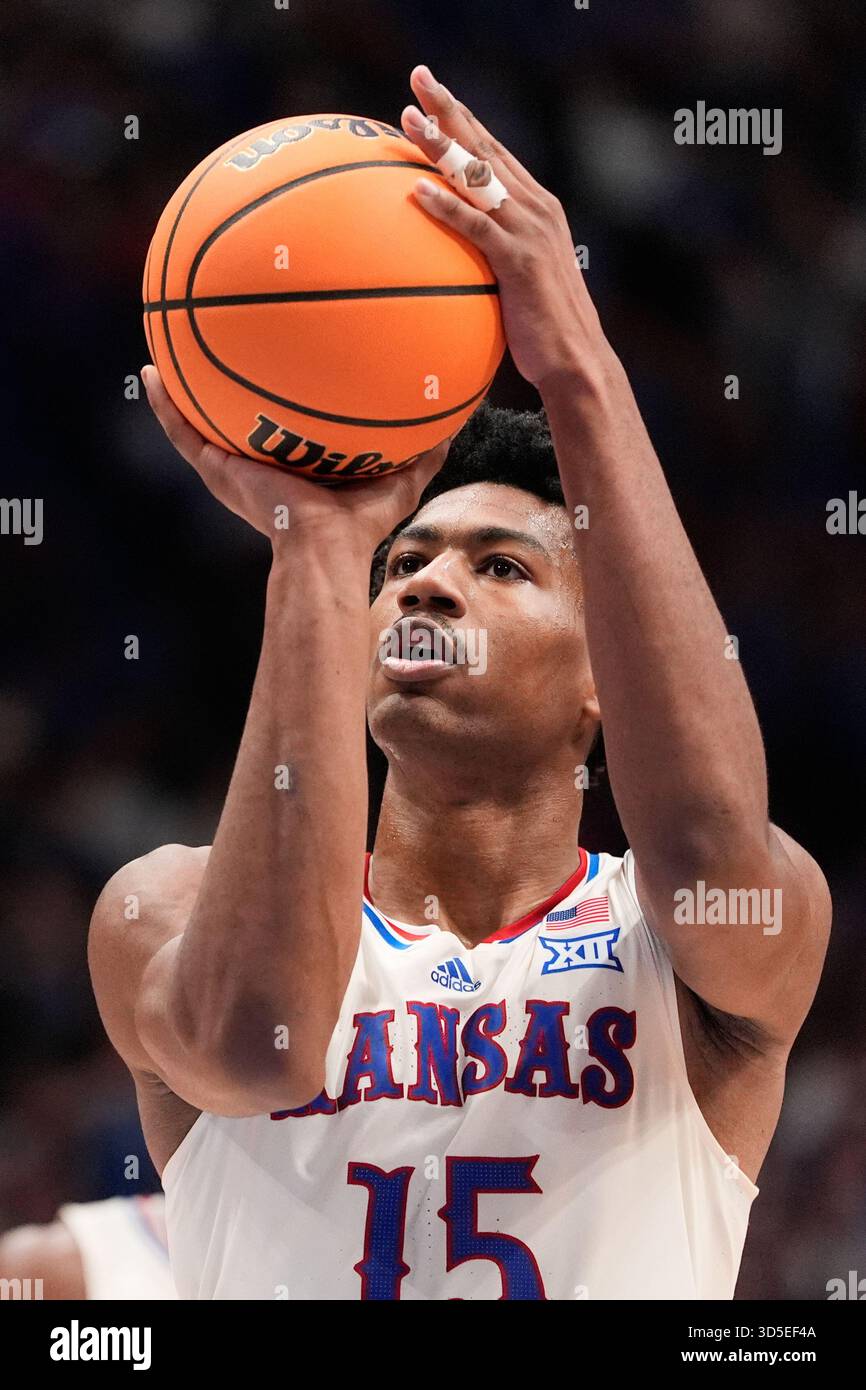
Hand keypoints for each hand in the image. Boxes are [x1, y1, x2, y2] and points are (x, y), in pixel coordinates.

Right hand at [141, 365, 451, 552]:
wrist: (323, 549)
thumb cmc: (360, 526)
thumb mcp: (401, 477)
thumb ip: (429, 446)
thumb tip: (463, 410)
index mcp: (297, 461)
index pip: (285, 420)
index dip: (281, 391)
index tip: (281, 353)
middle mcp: (260, 461)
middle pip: (238, 412)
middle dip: (228, 380)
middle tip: (222, 336)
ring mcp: (233, 465)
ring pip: (199, 419)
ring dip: (182, 385)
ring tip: (166, 343)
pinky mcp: (216, 469)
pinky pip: (181, 432)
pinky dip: (163, 405)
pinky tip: (150, 372)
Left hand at [401, 65, 606, 389]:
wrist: (577, 361)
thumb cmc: (545, 331)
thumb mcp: (520, 282)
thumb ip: (496, 256)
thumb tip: (460, 258)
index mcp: (538, 208)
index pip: (495, 153)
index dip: (465, 119)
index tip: (434, 92)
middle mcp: (537, 209)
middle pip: (486, 148)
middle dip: (451, 110)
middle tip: (419, 77)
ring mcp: (531, 232)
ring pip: (479, 178)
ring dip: (442, 146)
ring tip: (409, 119)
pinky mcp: (521, 261)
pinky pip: (476, 226)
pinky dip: (446, 206)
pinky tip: (416, 191)